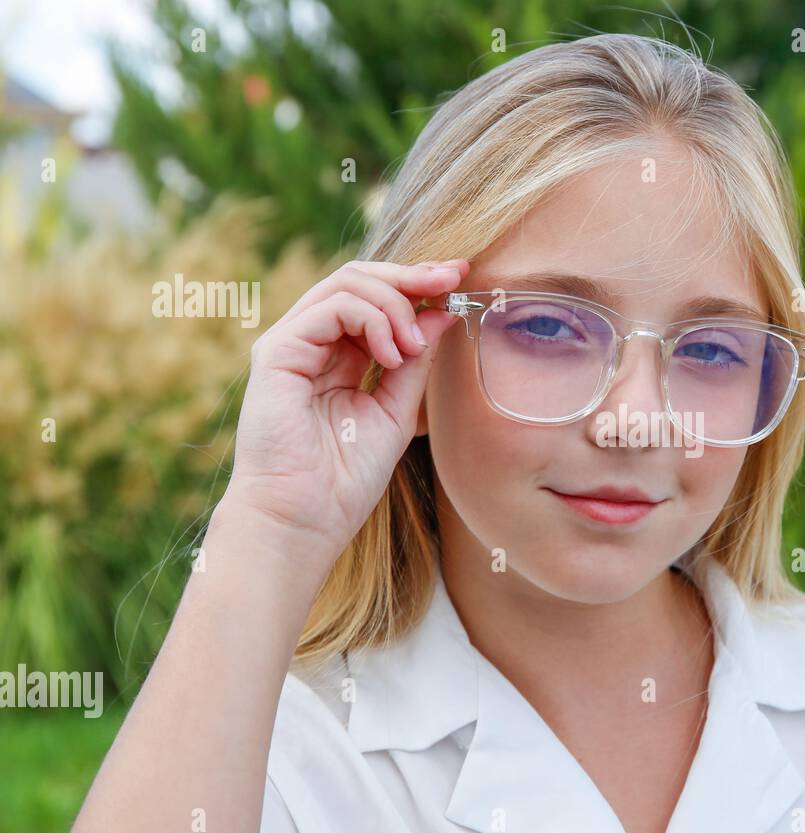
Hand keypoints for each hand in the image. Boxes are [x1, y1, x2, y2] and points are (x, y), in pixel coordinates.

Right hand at [223, 258, 469, 559]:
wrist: (304, 521)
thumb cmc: (344, 480)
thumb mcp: (396, 412)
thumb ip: (415, 363)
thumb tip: (444, 313)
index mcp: (337, 357)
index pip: (375, 299)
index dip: (418, 283)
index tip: (461, 278)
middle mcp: (310, 344)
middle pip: (359, 279)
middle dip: (412, 274)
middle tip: (452, 279)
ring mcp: (291, 344)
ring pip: (346, 283)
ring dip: (396, 304)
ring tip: (416, 345)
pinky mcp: (277, 352)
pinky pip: (331, 308)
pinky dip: (372, 320)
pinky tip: (392, 354)